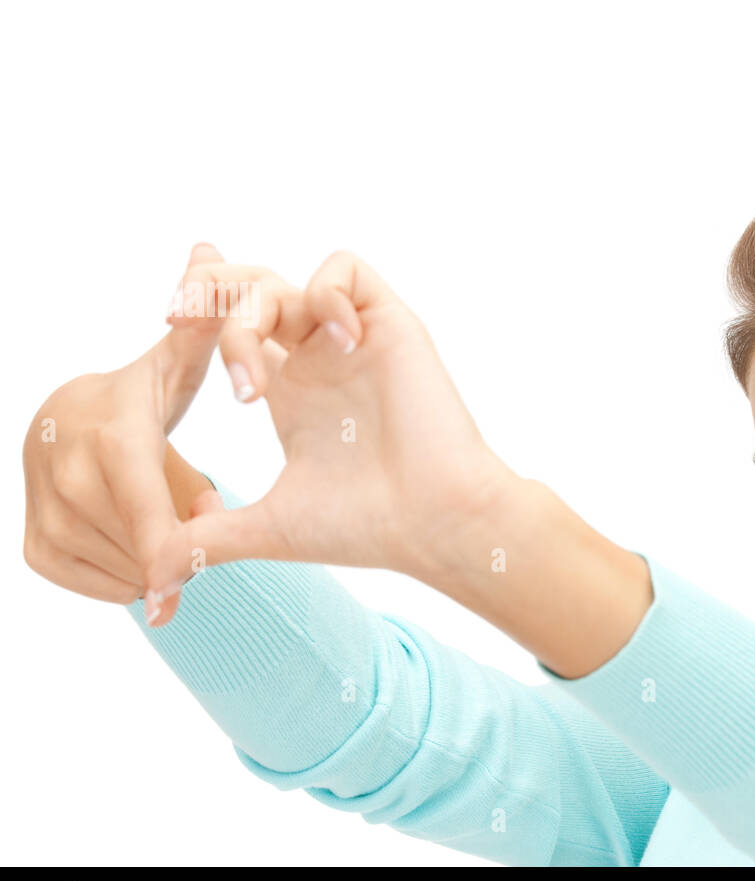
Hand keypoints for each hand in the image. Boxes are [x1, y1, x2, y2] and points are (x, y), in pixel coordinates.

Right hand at [23, 243, 233, 609]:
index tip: (199, 563)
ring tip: (176, 529)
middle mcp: (62, 467)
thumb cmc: (141, 395)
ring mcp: (40, 506)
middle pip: (131, 538)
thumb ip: (205, 323)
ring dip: (154, 560)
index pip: (138, 489)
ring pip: (112, 565)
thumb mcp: (177, 362)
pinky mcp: (33, 542)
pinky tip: (140, 552)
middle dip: (177, 546)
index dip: (169, 533)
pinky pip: (86, 580)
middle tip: (208, 527)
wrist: (72, 420)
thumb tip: (210, 250)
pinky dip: (121, 578)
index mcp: (108, 428)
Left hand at [143, 250, 522, 625]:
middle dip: (205, 291)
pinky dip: (327, 291)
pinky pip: (346, 269)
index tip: (165, 324)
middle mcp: (315, 357)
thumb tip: (157, 575)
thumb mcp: (271, 528)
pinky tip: (337, 342)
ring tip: (251, 387)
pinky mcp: (389, 324)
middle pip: (248, 286)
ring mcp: (350, 339)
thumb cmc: (367, 527)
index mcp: (287, 389)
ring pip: (283, 279)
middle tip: (179, 319)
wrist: (436, 522)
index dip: (192, 313)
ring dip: (248, 312)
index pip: (229, 326)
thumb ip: (210, 538)